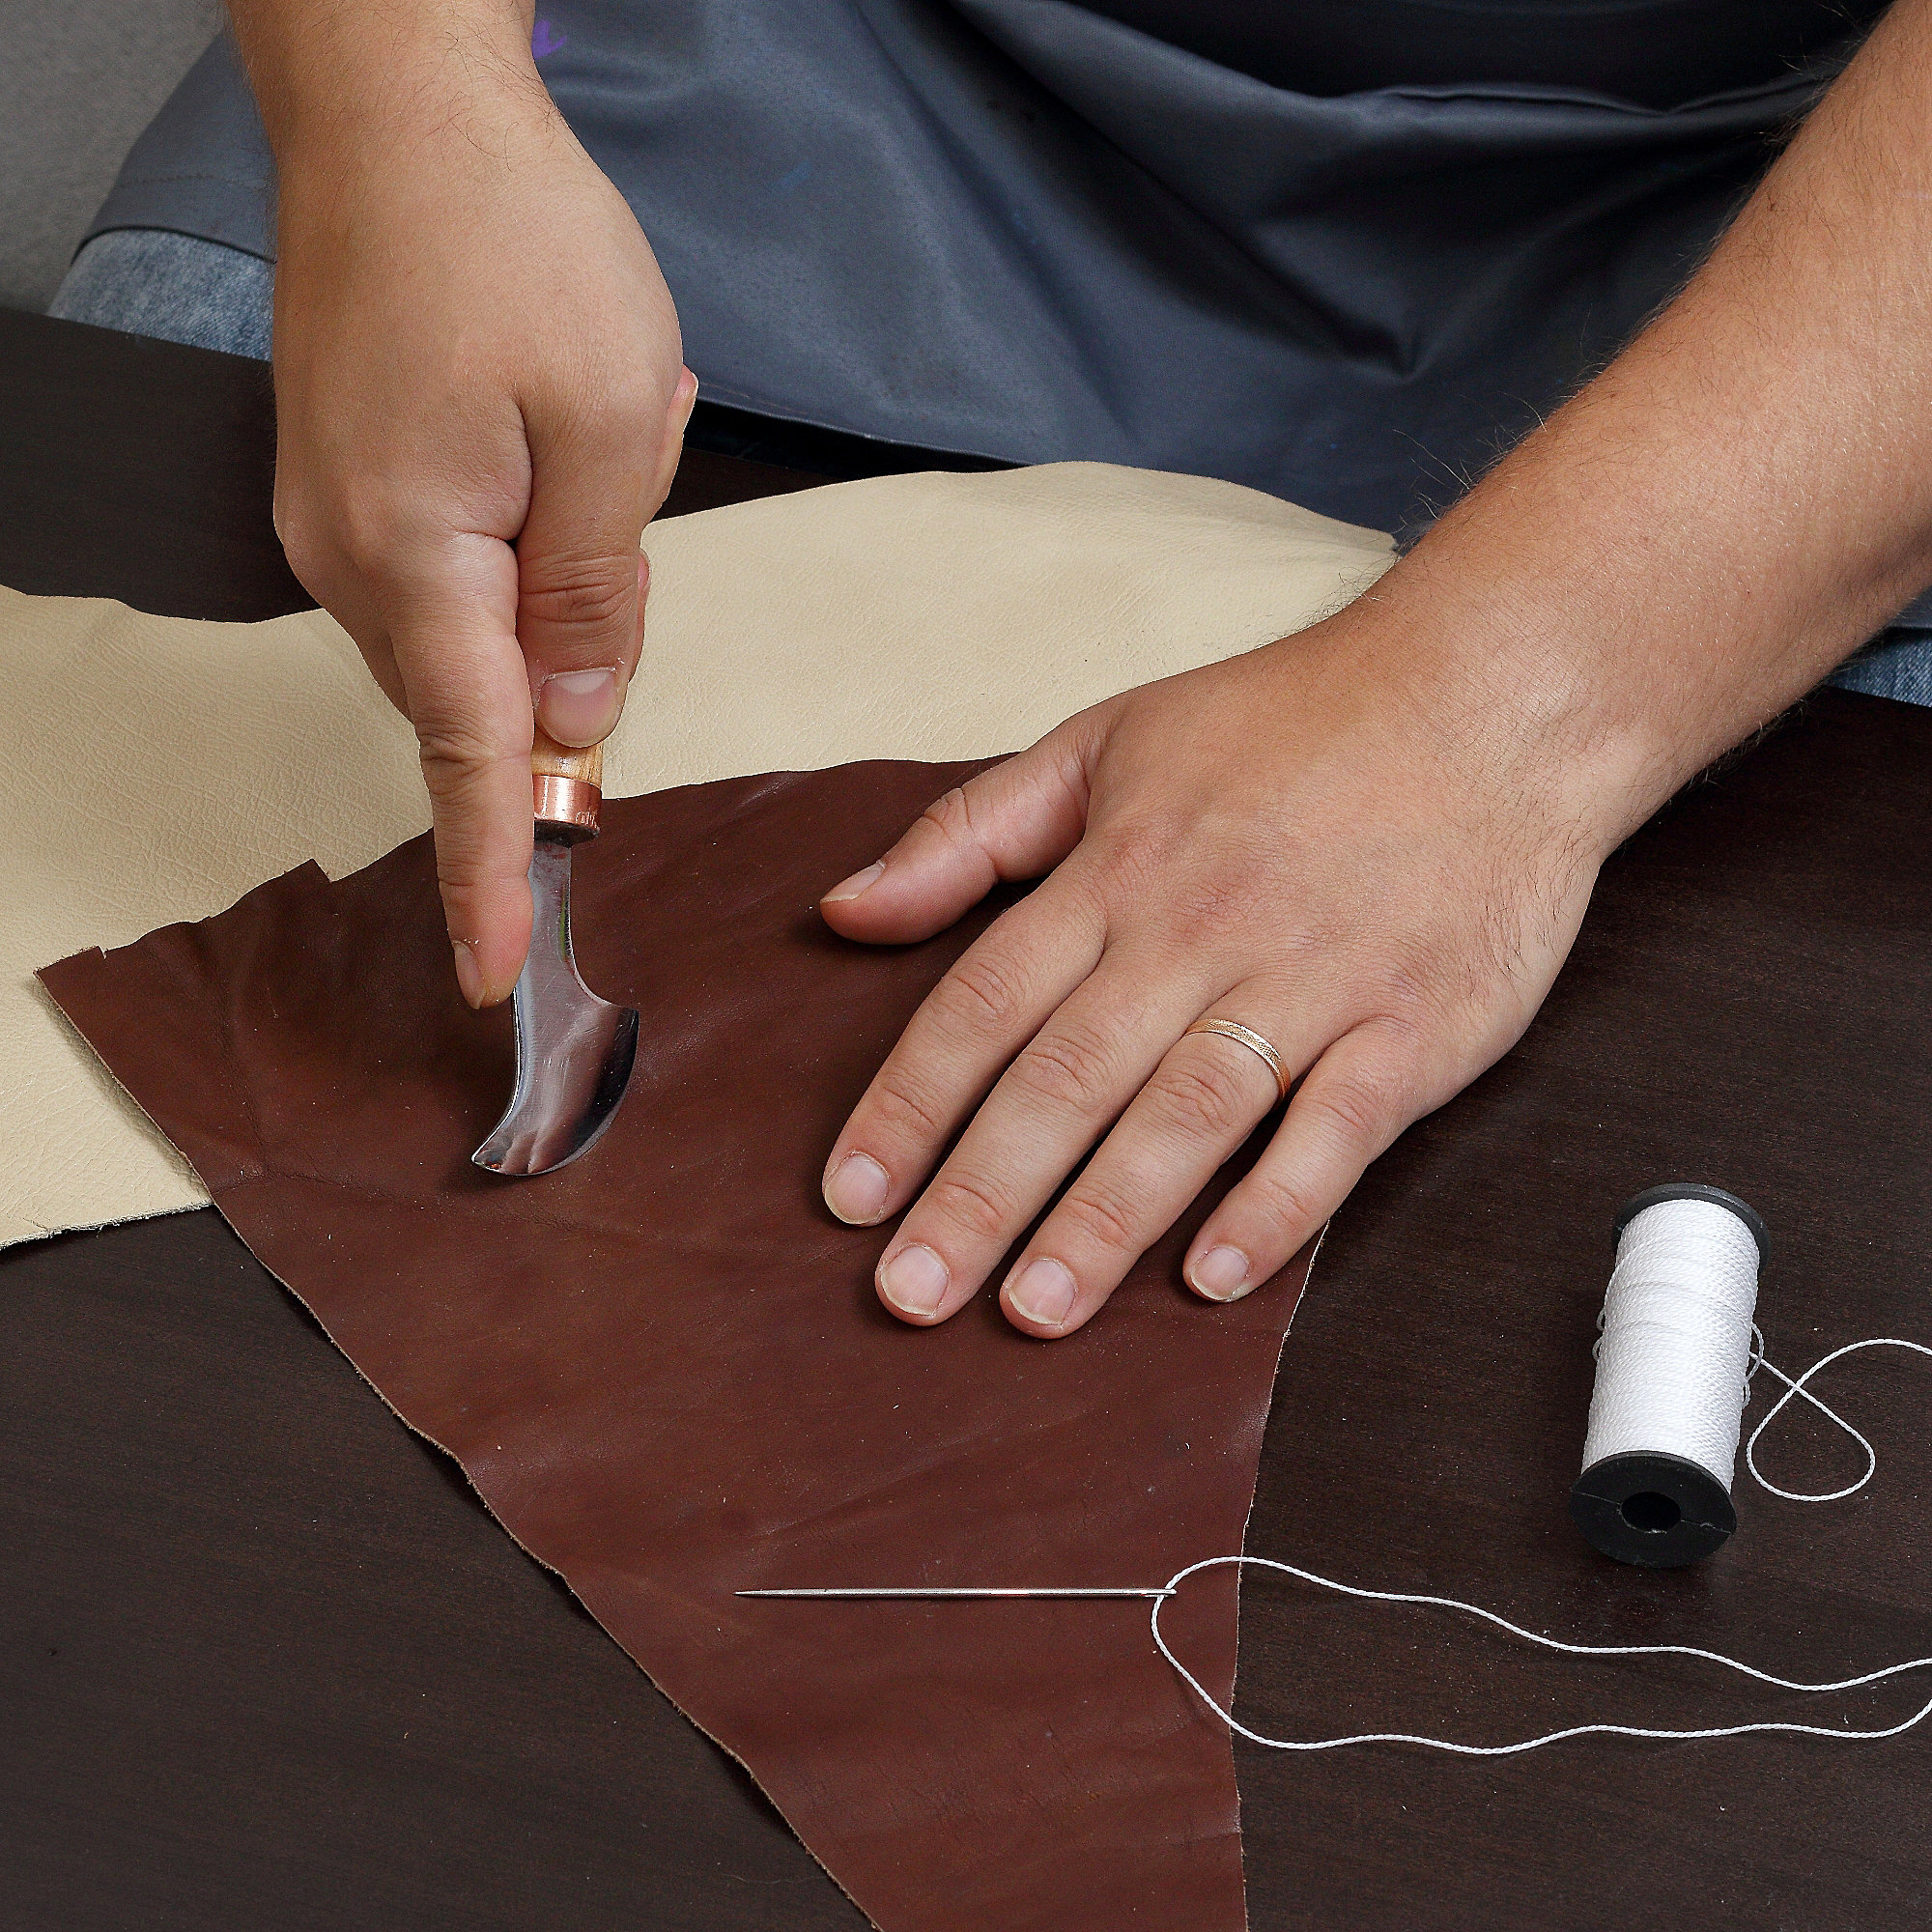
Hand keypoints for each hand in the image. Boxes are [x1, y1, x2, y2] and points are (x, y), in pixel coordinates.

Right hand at [268, 55, 692, 1005]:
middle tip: (618, 491)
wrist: (398, 107)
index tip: (494, 970)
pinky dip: (523, 530)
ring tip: (588, 428)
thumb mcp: (612, 424)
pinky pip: (455, 564)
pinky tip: (552, 425)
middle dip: (571, 656)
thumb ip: (599, 598)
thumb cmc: (516, 244)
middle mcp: (353, 560)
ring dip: (555, 569)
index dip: (487, 870)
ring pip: (475, 629)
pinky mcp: (351, 485)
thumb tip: (576, 722)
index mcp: (418, 558)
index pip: (469, 757)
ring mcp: (339, 520)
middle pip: (485, 692)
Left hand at [818, 618, 1619, 1337]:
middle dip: (980, 1194)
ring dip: (1106, 1218)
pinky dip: (1278, 1203)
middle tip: (911, 1294)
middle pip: (1067, 1078)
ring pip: (1188, 1113)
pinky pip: (1338, 1128)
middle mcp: (1199, 931)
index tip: (850, 1196)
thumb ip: (970, 831)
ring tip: (1034, 1311)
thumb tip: (845, 910)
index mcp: (1117, 869)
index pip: (984, 1005)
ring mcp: (1312, 979)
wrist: (1493, 694)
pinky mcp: (1414, 1024)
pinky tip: (1216, 1277)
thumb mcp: (1107, 741)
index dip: (908, 1106)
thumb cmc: (1291, 721)